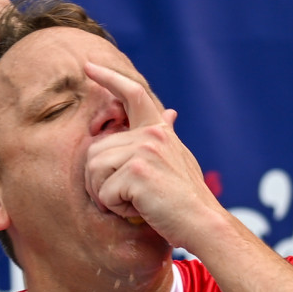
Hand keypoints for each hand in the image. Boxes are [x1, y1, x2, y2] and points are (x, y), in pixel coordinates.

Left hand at [79, 61, 228, 251]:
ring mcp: (145, 150)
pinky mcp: (138, 171)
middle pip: (95, 151)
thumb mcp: (178, 159)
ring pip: (94, 171)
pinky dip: (116, 210)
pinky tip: (140, 211)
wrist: (203, 224)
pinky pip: (103, 193)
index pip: (133, 95)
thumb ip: (166, 137)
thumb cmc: (187, 199)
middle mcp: (152, 134)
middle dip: (100, 182)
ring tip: (135, 204)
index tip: (89, 67)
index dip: (109, 79)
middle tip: (126, 199)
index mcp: (159, 131)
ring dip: (106, 197)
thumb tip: (169, 113)